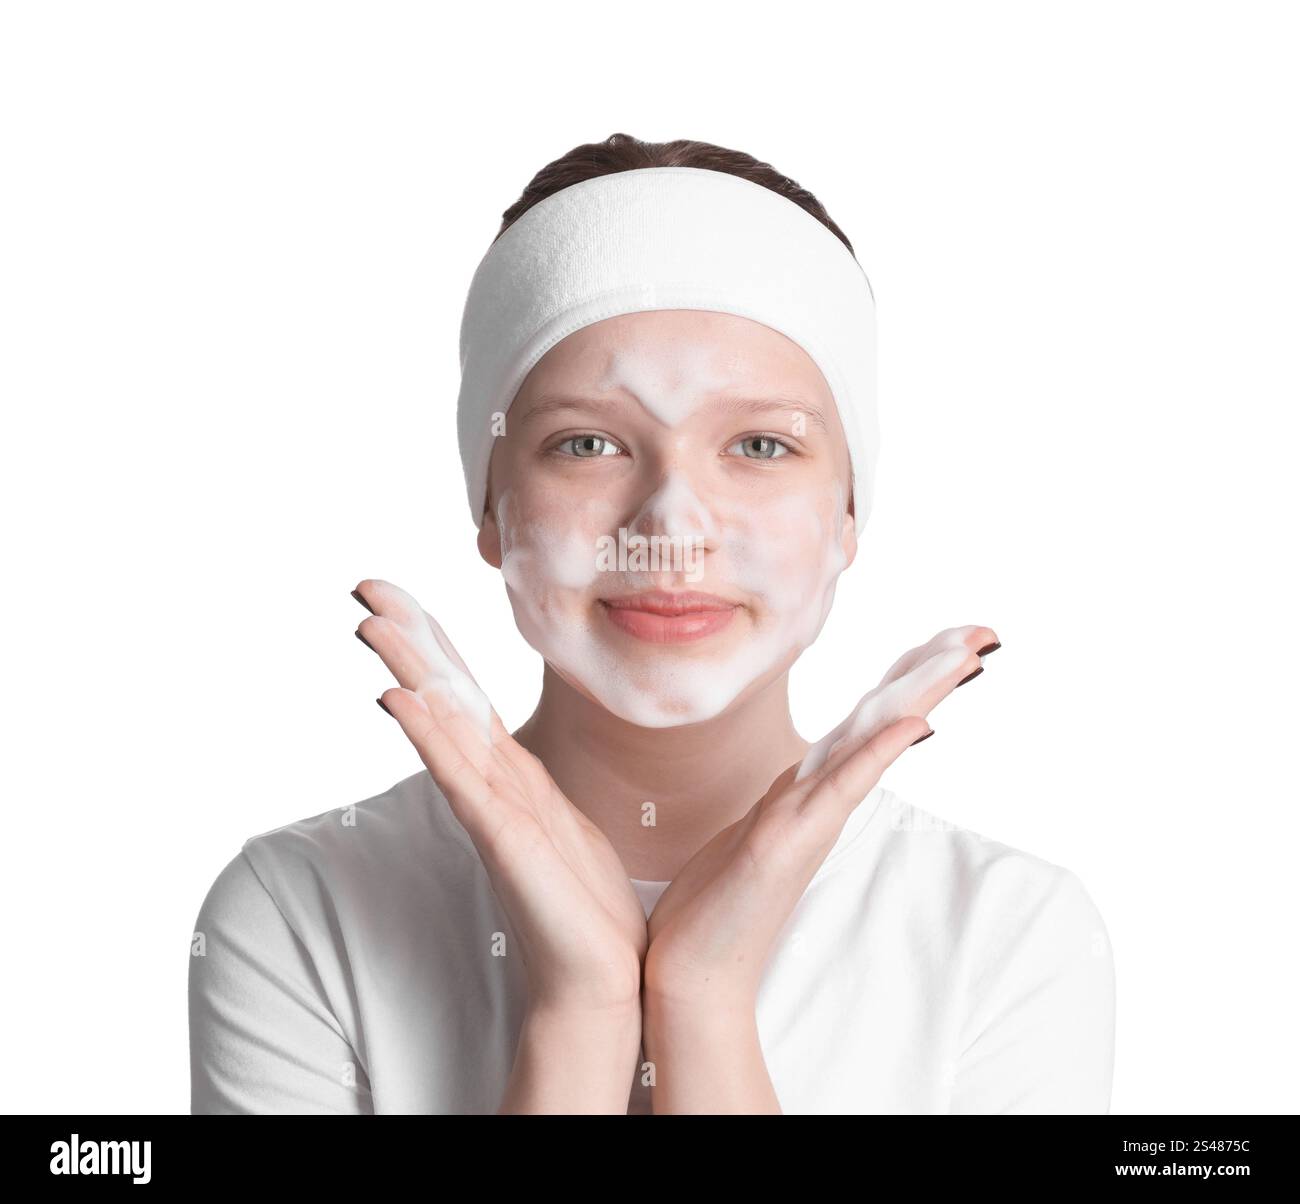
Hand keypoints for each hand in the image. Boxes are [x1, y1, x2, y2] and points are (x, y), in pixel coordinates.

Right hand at [351, 578, 647, 1016]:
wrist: (600, 980)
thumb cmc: (586, 908)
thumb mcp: (565, 824)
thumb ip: (532, 785)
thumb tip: (515, 755)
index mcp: (510, 776)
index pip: (463, 695)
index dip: (431, 642)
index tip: (396, 594)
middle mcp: (492, 786)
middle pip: (442, 697)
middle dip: (406, 639)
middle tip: (364, 586)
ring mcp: (492, 811)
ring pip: (443, 727)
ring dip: (407, 672)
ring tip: (370, 624)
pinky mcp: (503, 840)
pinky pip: (461, 778)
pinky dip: (430, 737)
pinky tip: (398, 699)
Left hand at [643, 625, 999, 1011]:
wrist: (689, 976)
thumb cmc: (714, 908)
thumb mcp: (751, 831)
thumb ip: (784, 800)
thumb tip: (799, 773)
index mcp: (809, 793)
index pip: (866, 722)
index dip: (907, 678)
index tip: (950, 640)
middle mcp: (819, 801)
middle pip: (882, 720)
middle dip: (931, 672)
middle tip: (985, 634)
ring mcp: (808, 821)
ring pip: (869, 740)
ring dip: (917, 693)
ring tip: (964, 655)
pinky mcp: (785, 844)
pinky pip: (840, 787)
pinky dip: (877, 752)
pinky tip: (914, 724)